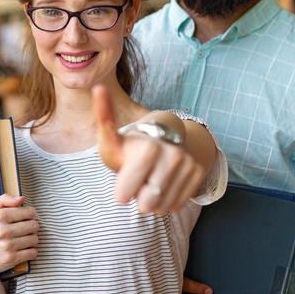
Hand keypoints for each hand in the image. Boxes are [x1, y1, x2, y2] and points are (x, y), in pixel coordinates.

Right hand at [0, 194, 38, 275]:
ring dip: (31, 240)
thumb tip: (21, 198)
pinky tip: (22, 249)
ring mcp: (7, 245)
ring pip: (34, 239)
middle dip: (31, 228)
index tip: (24, 219)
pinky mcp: (11, 258)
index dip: (29, 215)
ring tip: (23, 240)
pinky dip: (30, 252)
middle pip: (33, 225)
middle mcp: (2, 230)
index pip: (29, 212)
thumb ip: (4, 199)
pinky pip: (32, 252)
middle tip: (24, 230)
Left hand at [94, 85, 203, 214]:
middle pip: (148, 203)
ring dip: (153, 202)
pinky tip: (163, 185)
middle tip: (138, 180)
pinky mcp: (197, 173)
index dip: (123, 193)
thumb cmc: (128, 148)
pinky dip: (167, 201)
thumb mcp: (110, 140)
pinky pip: (177, 204)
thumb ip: (103, 120)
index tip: (120, 190)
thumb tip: (98, 87)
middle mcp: (172, 155)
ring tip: (150, 181)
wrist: (158, 142)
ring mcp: (187, 163)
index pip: (127, 193)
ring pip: (163, 206)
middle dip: (138, 198)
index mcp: (148, 148)